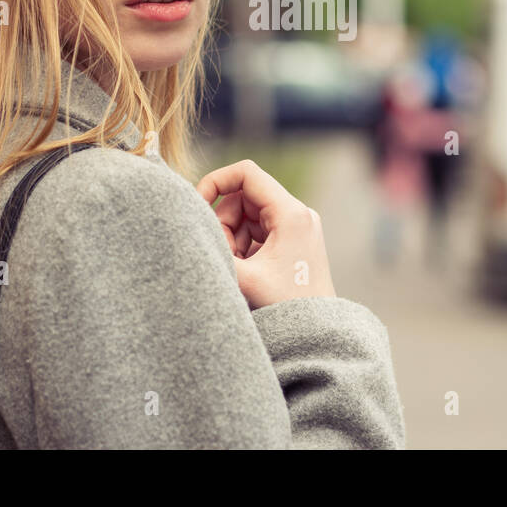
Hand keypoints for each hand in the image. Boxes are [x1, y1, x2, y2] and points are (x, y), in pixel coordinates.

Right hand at [196, 159, 336, 309]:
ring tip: (240, 268)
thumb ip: (213, 249)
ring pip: (248, 215)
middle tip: (225, 254)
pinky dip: (245, 246)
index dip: (216, 181)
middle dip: (225, 223)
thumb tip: (187, 228)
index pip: (246, 173)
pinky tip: (249, 270)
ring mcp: (297, 226)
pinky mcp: (293, 240)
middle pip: (244, 196)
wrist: (318, 333)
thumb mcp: (243, 278)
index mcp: (291, 213)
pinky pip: (258, 230)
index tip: (197, 204)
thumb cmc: (286, 307)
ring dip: (233, 237)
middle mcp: (298, 213)